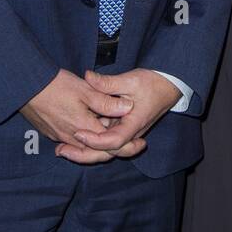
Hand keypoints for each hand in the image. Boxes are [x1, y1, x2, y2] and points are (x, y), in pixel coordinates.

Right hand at [20, 68, 134, 158]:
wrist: (24, 86)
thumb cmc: (55, 85)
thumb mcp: (85, 90)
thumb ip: (107, 101)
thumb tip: (128, 107)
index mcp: (83, 128)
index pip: (110, 143)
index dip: (126, 143)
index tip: (141, 142)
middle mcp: (72, 138)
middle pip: (97, 152)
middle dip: (115, 150)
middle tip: (134, 146)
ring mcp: (59, 136)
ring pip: (84, 148)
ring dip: (99, 145)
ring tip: (114, 137)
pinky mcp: (51, 132)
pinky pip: (72, 142)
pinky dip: (84, 140)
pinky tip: (89, 131)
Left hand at [54, 69, 181, 164]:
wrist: (169, 85)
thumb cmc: (153, 83)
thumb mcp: (131, 80)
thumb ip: (108, 82)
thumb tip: (88, 77)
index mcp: (134, 124)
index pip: (113, 141)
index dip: (94, 140)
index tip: (78, 132)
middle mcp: (130, 133)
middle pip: (107, 153)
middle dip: (84, 155)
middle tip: (62, 152)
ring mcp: (126, 132)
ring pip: (105, 149)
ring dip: (85, 150)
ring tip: (62, 149)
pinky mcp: (122, 128)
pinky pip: (106, 139)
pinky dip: (91, 141)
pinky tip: (75, 137)